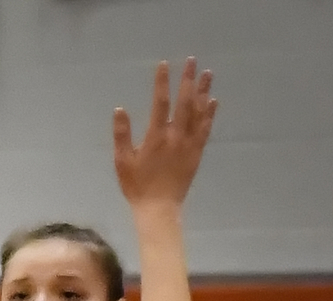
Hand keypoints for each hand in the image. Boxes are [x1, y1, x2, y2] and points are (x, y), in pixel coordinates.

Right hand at [113, 58, 216, 208]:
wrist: (159, 207)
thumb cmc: (137, 186)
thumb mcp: (122, 162)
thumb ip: (121, 135)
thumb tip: (120, 109)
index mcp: (156, 137)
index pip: (160, 103)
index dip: (162, 83)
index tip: (164, 65)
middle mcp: (176, 136)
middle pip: (184, 102)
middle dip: (187, 80)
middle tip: (191, 61)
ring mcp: (189, 143)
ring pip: (199, 112)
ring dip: (203, 91)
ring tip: (207, 73)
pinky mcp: (197, 152)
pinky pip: (206, 128)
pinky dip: (210, 113)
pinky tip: (213, 100)